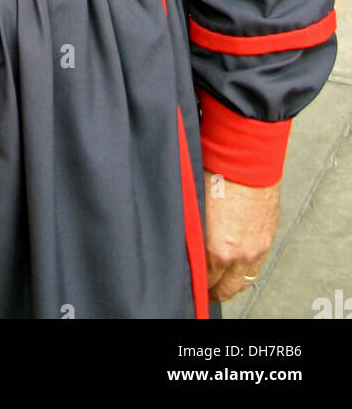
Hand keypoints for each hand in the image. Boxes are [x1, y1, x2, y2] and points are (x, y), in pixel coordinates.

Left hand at [203, 171, 280, 301]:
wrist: (246, 159)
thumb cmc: (215, 175)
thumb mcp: (193, 207)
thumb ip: (191, 232)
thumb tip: (184, 244)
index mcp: (217, 249)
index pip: (205, 280)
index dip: (196, 283)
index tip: (190, 283)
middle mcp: (240, 254)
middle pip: (226, 288)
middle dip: (213, 291)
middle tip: (204, 291)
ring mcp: (257, 248)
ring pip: (244, 280)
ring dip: (231, 284)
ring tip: (221, 284)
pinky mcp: (268, 238)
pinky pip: (257, 266)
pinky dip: (245, 271)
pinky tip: (237, 268)